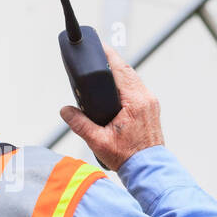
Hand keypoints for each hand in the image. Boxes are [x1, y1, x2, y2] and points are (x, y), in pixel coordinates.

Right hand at [60, 44, 163, 171]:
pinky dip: (126, 83)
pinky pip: (138, 88)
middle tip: (97, 55)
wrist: (148, 169)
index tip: (99, 46)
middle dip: (112, 62)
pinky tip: (116, 86)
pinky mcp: (152, 108)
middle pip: (128, 71)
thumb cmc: (127, 157)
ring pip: (134, 78)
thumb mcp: (98, 141)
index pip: (121, 70)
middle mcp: (146, 98)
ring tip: (104, 69)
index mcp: (134, 102)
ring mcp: (151, 102)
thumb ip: (80, 124)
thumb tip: (65, 111)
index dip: (109, 55)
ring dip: (120, 73)